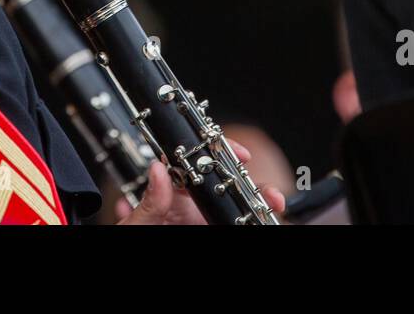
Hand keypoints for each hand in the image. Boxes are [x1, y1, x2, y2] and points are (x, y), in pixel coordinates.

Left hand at [114, 139, 287, 223]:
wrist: (141, 261)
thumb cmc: (138, 232)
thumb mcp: (140, 220)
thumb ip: (150, 200)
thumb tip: (157, 168)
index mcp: (174, 190)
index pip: (201, 162)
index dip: (223, 153)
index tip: (241, 154)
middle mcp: (194, 203)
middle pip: (230, 182)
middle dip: (253, 182)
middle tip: (268, 189)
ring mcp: (206, 218)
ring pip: (241, 205)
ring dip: (261, 201)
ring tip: (275, 203)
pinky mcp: (215, 227)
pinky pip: (239, 223)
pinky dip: (256, 220)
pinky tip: (263, 220)